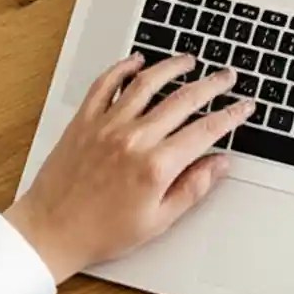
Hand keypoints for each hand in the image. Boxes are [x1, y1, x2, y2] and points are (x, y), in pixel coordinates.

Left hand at [5, 53, 252, 282]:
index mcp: (155, 166)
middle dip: (211, 84)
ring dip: (172, 67)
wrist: (50, 231)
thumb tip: (219, 165)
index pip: (205, 131)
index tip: (243, 107)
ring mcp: (107, 126)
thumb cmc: (100, 232)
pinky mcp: (84, 121)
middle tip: (226, 76)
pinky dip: (123, 68)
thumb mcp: (158, 221)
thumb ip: (193, 188)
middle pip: (183, 99)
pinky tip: (137, 62)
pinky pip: (105, 84)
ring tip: (188, 61)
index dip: (231, 115)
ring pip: (147, 83)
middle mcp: (133, 139)